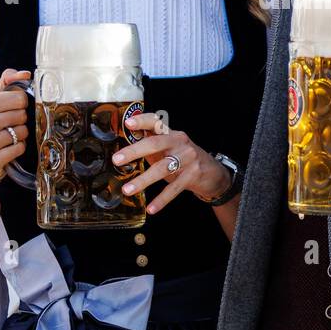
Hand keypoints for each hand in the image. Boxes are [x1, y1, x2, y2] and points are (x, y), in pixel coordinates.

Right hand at [0, 68, 29, 187]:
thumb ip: (6, 84)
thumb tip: (25, 74)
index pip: (17, 98)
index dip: (21, 105)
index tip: (13, 110)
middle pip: (20, 115)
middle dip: (20, 121)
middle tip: (10, 126)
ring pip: (21, 132)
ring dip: (20, 136)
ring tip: (9, 138)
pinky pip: (19, 148)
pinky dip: (18, 149)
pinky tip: (8, 149)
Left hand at [111, 113, 231, 213]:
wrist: (214, 173)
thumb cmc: (184, 160)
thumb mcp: (169, 150)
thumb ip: (151, 148)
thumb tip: (124, 151)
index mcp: (171, 134)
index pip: (156, 122)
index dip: (142, 121)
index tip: (128, 123)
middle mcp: (180, 142)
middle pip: (155, 144)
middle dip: (134, 151)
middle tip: (116, 159)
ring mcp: (188, 158)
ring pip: (162, 168)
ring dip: (143, 180)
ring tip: (127, 190)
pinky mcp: (193, 175)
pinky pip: (174, 188)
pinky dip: (162, 199)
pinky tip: (151, 208)